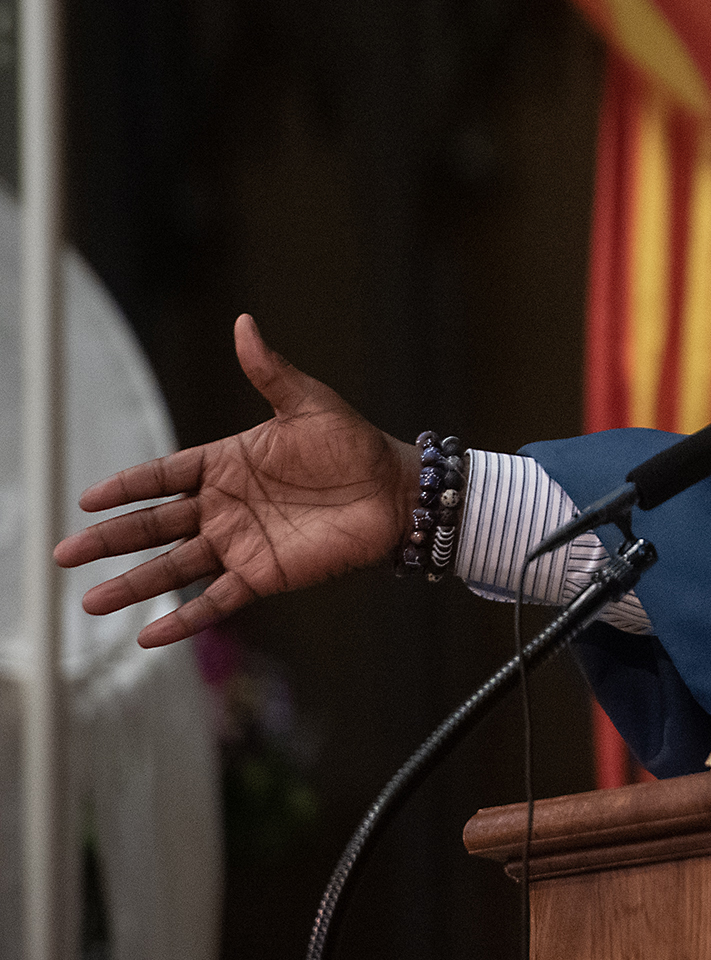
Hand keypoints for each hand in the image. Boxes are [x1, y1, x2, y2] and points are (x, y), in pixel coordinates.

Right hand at [56, 313, 422, 647]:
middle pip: (155, 524)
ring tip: (89, 602)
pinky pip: (217, 599)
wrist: (397, 491)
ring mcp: (240, 543)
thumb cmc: (354, 444)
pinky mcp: (264, 574)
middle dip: (110, 539)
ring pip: (174, 566)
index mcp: (225, 463)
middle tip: (64, 554)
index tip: (86, 499)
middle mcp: (223, 506)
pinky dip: (185, 620)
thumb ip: (269, 372)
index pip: (162, 476)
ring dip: (133, 584)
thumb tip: (244, 323)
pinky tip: (148, 637)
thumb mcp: (308, 403)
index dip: (125, 487)